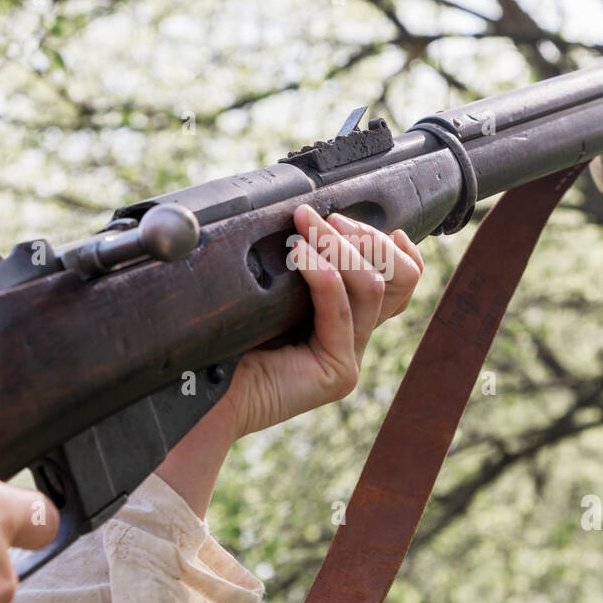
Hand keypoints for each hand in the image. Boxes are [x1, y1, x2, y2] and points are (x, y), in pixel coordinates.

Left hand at [227, 205, 424, 437]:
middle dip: (364, 237)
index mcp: (346, 319)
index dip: (400, 251)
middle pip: (398, 280)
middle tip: (322, 218)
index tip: (375, 223)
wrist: (201, 386)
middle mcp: (354, 340)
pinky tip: (300, 255)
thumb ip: (306, 261)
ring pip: (372, 287)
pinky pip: (341, 310)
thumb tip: (319, 216)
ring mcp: (349, 358)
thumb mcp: (275, 285)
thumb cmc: (225, 332)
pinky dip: (323, 274)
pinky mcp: (337, 373)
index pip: (401, 283)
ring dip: (338, 246)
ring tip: (305, 227)